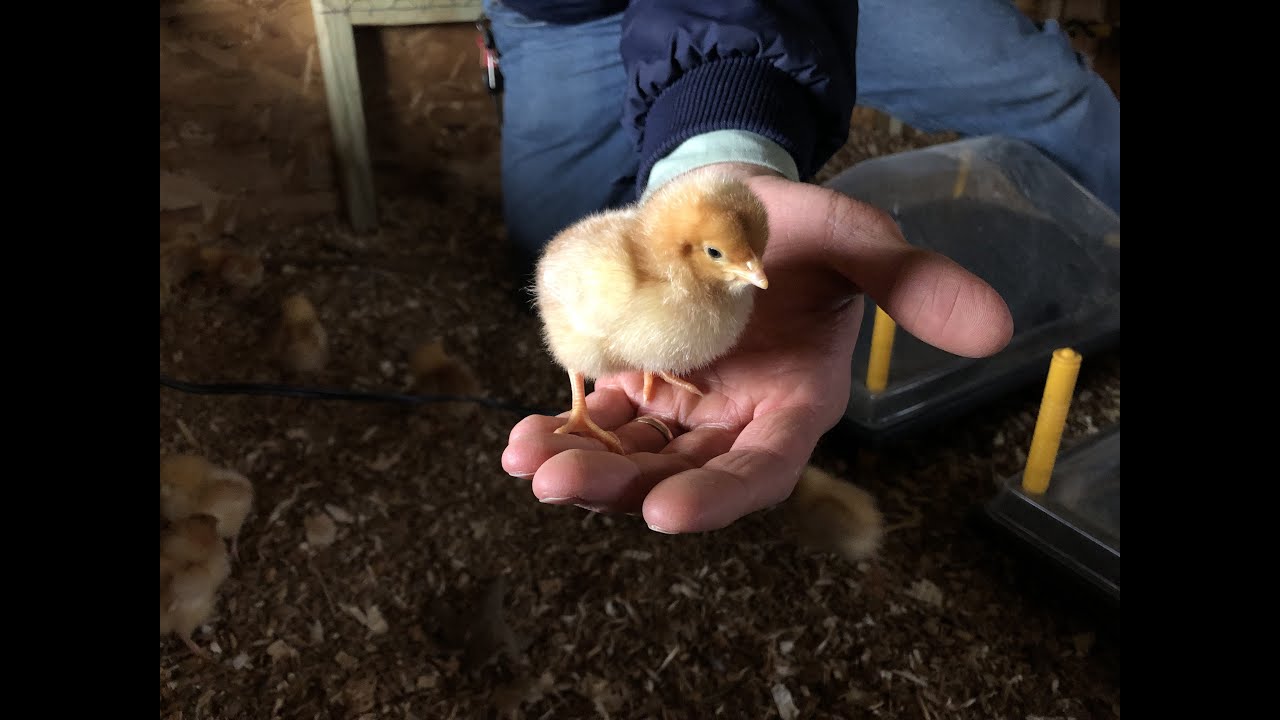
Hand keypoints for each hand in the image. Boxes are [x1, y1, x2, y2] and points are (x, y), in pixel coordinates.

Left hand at [502, 165, 1012, 533]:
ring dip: (581, 466)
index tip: (667, 514)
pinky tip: (522, 439)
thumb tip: (996, 330)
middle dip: (622, 486)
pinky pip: (598, 421)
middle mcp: (738, 420)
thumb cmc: (794, 220)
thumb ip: (912, 279)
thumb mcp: (852, 234)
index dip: (721, 497)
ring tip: (525, 458)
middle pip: (684, 476)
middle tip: (558, 483)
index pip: (764, 469)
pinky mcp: (637, 388)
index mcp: (796, 401)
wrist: (730, 202)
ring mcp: (683, 409)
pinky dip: (563, 432)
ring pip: (633, 458)